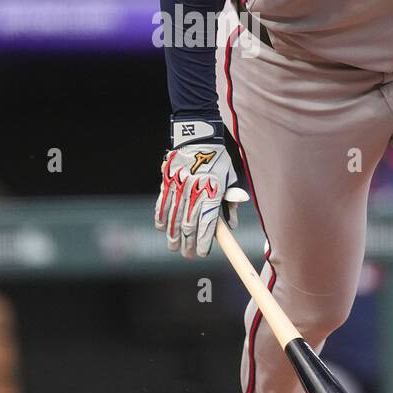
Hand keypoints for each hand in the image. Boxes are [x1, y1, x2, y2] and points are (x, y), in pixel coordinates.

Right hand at [154, 119, 248, 257]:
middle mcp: (195, 193)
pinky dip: (161, 217)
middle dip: (188, 243)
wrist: (198, 137)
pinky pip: (162, 204)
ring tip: (173, 247)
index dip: (203, 242)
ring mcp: (179, 188)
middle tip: (187, 255)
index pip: (207, 223)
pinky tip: (161, 228)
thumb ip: (230, 202)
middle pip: (189, 225)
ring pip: (174, 218)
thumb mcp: (229, 178)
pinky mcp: (167, 182)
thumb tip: (231, 225)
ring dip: (173, 235)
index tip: (202, 253)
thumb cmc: (217, 160)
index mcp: (212, 192)